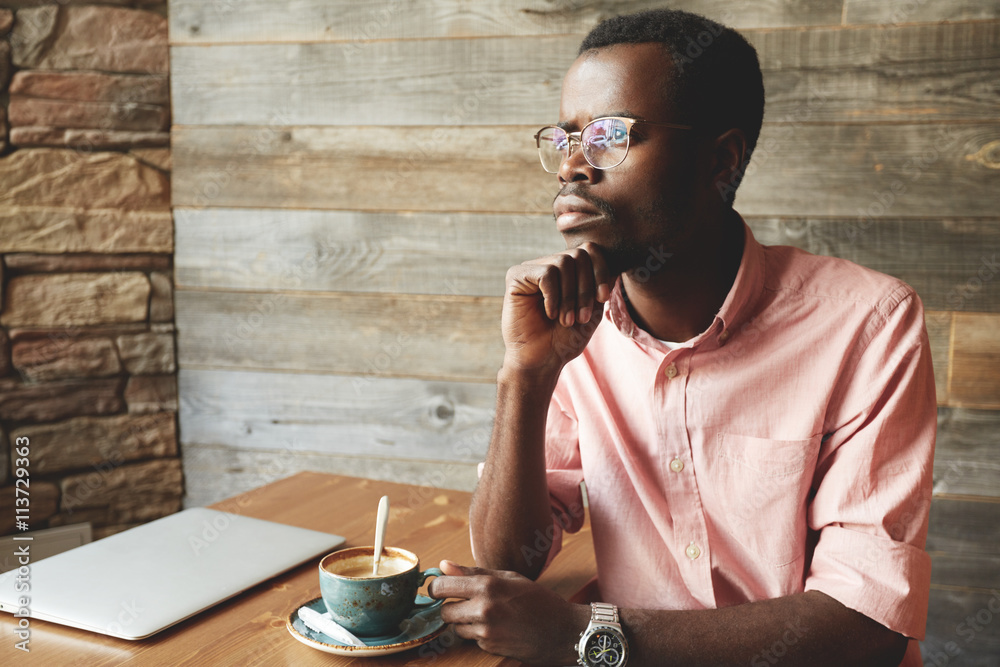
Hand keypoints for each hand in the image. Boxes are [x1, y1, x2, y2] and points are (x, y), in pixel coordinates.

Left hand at [428, 560, 589, 664]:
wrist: (562, 631)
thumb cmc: (538, 599)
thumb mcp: (509, 577)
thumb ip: (473, 572)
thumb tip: (443, 566)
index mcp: (487, 586)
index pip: (442, 587)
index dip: (436, 587)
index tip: (438, 588)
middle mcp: (483, 609)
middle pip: (445, 611)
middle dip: (450, 607)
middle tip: (465, 603)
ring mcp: (486, 632)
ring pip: (456, 627)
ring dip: (464, 622)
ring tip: (487, 615)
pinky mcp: (490, 648)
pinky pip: (472, 639)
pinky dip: (478, 634)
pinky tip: (498, 627)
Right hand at [502, 242, 614, 374]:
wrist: (542, 360)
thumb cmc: (565, 338)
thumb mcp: (593, 308)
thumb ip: (602, 283)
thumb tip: (615, 259)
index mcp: (567, 270)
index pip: (590, 249)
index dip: (601, 271)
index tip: (603, 298)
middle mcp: (548, 264)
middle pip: (578, 254)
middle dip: (586, 288)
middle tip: (581, 317)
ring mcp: (532, 269)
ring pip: (563, 262)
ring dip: (570, 296)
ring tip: (566, 320)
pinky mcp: (516, 276)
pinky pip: (545, 274)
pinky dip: (553, 296)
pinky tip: (550, 313)